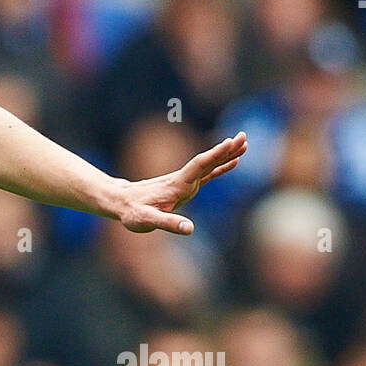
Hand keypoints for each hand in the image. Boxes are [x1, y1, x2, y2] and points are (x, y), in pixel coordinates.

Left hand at [116, 131, 246, 234]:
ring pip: (209, 165)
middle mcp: (183, 180)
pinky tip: (233, 162)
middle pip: (208, 161)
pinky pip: (207, 173)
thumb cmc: (133, 212)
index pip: (199, 166)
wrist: (121, 202)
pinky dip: (221, 166)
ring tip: (244, 144)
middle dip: (226, 149)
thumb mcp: (148, 221)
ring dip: (227, 154)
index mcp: (177, 185)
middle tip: (243, 136)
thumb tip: (189, 229)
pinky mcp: (184, 186)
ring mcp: (184, 181)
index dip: (215, 155)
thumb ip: (169, 224)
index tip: (230, 143)